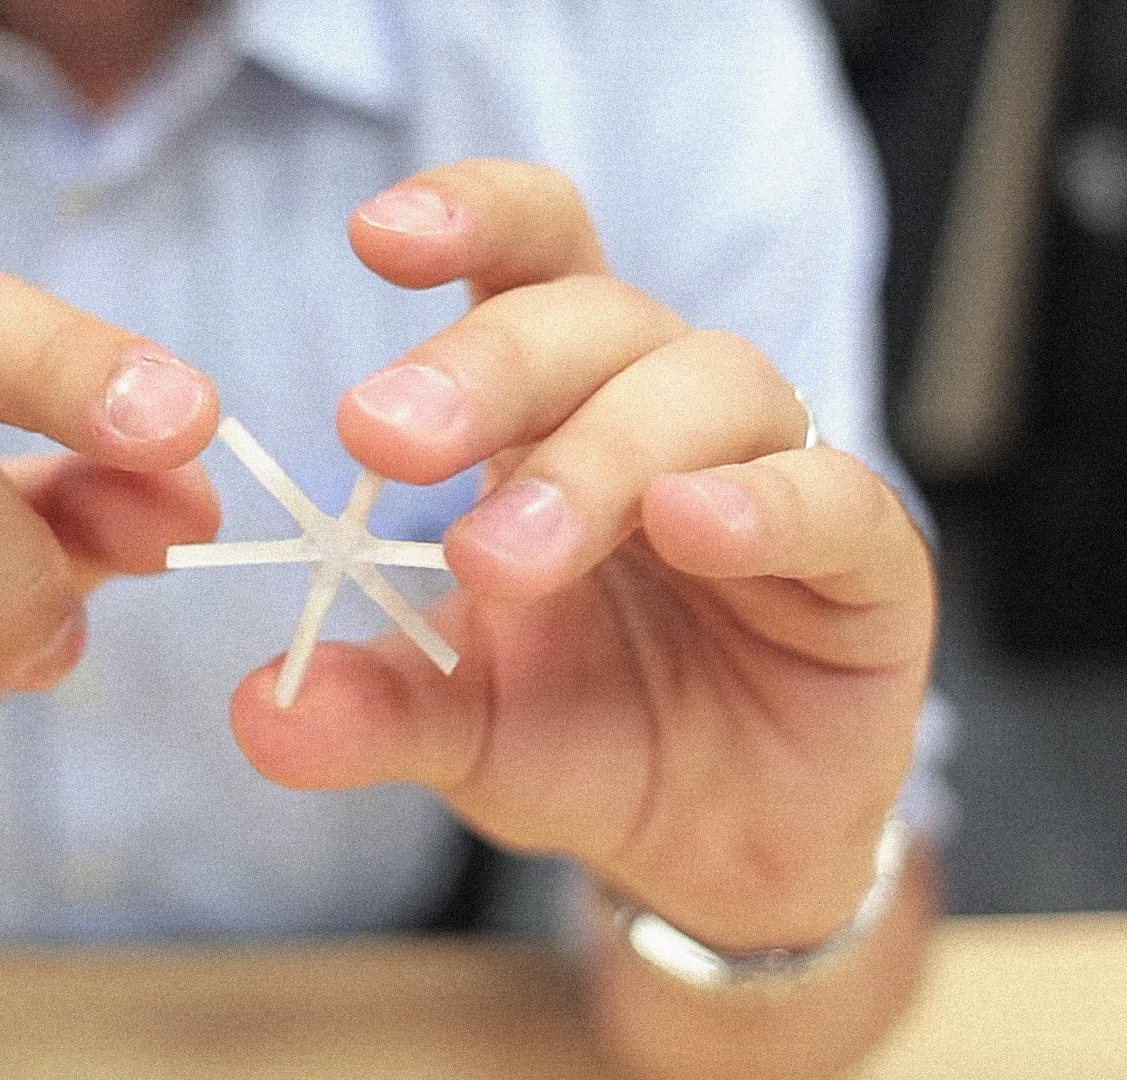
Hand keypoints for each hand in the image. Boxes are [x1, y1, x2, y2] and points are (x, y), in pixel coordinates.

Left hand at [227, 161, 934, 950]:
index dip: (467, 221)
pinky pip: (831, 496)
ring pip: (705, 388)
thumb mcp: (462, 729)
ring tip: (508, 553)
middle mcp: (665, 408)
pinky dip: (761, 503)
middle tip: (381, 439)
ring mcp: (774, 468)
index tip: (376, 235)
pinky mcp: (868, 559)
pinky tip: (694, 527)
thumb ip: (373, 708)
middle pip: (595, 316)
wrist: (717, 842)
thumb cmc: (590, 735)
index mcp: (558, 407)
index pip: (527, 261)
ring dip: (599, 455)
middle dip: (485, 366)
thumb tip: (258, 712)